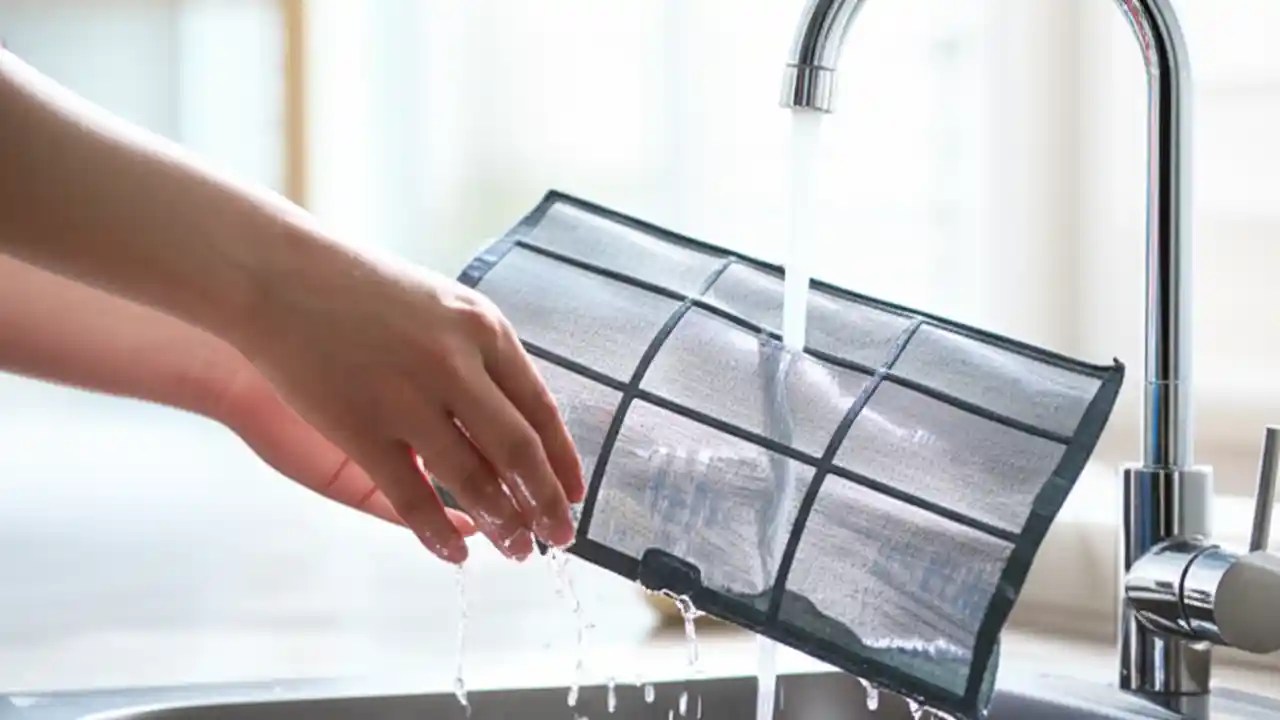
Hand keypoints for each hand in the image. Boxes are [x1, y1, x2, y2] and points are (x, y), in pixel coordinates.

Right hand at [241, 254, 584, 564]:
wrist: (275, 276)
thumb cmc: (360, 288)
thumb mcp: (440, 305)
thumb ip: (479, 357)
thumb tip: (519, 415)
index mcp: (482, 329)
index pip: (541, 408)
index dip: (563, 459)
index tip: (577, 494)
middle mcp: (455, 363)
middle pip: (519, 451)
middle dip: (546, 503)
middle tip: (560, 537)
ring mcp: (409, 397)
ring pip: (473, 480)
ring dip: (503, 524)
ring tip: (518, 551)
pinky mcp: (362, 428)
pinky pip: (413, 497)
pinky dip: (440, 533)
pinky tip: (457, 553)